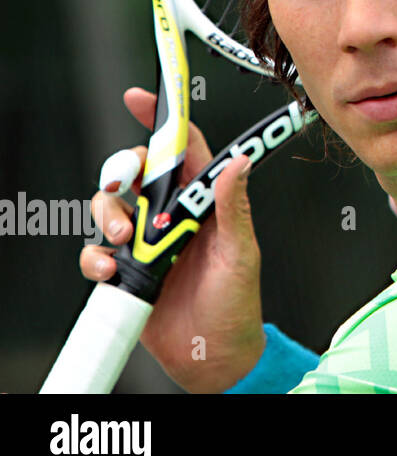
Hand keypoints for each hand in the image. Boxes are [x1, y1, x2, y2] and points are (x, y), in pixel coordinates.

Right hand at [79, 87, 265, 392]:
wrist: (215, 357)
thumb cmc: (237, 304)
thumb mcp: (241, 252)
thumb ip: (234, 207)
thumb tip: (239, 161)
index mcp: (205, 202)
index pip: (183, 149)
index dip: (163, 121)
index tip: (139, 98)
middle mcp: (172, 216)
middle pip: (136, 172)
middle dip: (122, 171)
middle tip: (123, 186)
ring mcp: (147, 242)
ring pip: (110, 206)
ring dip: (107, 216)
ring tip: (125, 240)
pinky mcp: (127, 270)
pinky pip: (96, 251)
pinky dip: (96, 257)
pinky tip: (113, 270)